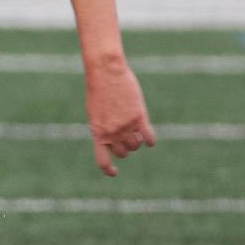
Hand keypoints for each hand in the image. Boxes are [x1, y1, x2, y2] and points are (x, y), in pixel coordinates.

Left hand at [86, 60, 156, 176]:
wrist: (105, 72)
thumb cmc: (98, 89)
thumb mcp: (95, 112)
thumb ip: (103, 128)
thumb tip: (111, 141)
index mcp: (97, 132)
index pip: (102, 160)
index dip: (109, 169)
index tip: (114, 172)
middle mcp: (111, 133)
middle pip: (123, 152)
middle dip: (125, 148)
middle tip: (125, 137)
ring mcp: (126, 126)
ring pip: (136, 146)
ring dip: (136, 142)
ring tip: (134, 131)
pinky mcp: (139, 117)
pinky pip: (148, 138)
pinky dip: (150, 140)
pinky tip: (149, 139)